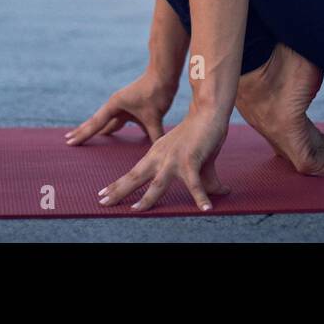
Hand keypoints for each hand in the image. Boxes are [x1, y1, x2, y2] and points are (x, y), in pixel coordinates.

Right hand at [64, 71, 176, 145]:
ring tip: (84, 137)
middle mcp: (115, 105)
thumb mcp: (155, 116)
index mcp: (115, 105)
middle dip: (82, 131)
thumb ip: (155, 135)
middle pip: (96, 122)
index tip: (69, 141)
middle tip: (68, 139)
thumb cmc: (157, 92)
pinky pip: (118, 121)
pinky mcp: (131, 107)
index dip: (82, 134)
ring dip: (97, 130)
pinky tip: (110, 134)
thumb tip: (157, 153)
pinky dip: (112, 129)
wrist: (164, 74)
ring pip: (106, 121)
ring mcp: (122, 106)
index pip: (95, 123)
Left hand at [97, 106, 232, 211]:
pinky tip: (205, 209)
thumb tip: (222, 192)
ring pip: (156, 184)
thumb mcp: (198, 161)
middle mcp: (160, 157)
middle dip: (118, 191)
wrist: (209, 112)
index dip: (118, 184)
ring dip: (146, 199)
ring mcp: (174, 158)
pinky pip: (195, 183)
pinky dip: (200, 196)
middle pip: (135, 177)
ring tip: (136, 211)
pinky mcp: (191, 159)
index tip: (103, 194)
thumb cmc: (201, 135)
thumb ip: (205, 181)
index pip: (133, 173)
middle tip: (102, 202)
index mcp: (155, 155)